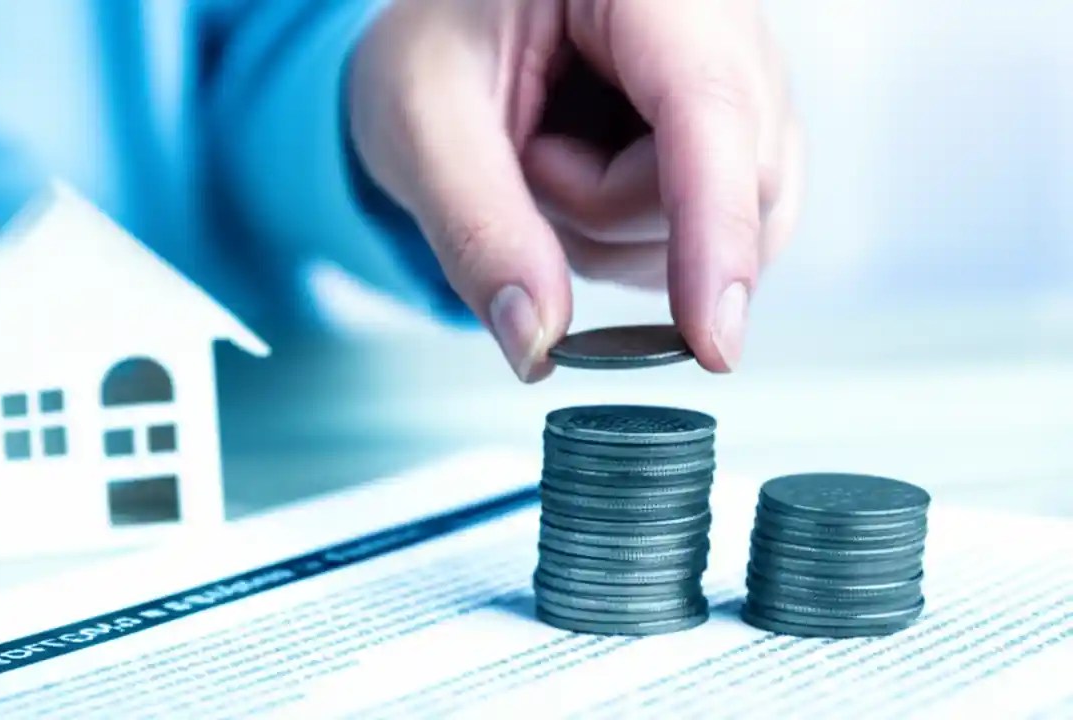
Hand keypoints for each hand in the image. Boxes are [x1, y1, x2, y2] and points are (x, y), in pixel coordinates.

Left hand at [349, 0, 802, 380]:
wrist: (451, 44)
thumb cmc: (434, 52)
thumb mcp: (422, 124)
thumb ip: (478, 231)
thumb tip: (538, 341)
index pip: (706, 105)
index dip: (713, 227)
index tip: (711, 340)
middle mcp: (720, 16)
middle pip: (728, 178)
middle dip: (610, 213)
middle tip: (525, 162)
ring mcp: (748, 76)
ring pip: (735, 218)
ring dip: (622, 232)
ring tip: (549, 159)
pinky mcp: (749, 133)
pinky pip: (730, 232)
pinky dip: (646, 241)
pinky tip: (595, 183)